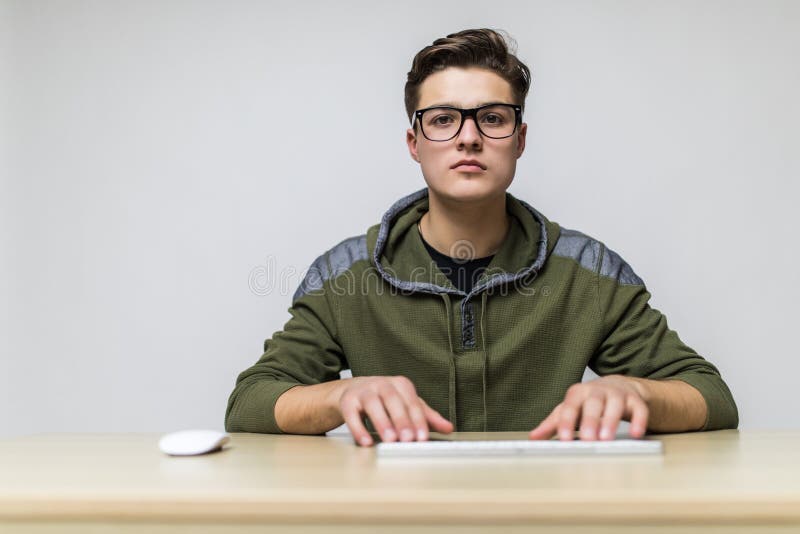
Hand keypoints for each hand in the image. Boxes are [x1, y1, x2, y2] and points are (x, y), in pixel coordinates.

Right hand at [337, 376, 452, 446]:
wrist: (353, 391)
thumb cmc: (385, 399)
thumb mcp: (407, 405)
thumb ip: (427, 416)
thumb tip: (449, 428)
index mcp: (400, 384)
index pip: (412, 402)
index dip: (418, 420)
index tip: (422, 437)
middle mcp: (382, 384)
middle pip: (393, 399)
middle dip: (401, 420)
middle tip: (407, 439)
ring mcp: (363, 391)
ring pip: (372, 404)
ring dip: (382, 422)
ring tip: (390, 440)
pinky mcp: (347, 401)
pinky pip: (351, 414)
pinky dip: (358, 428)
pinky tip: (366, 442)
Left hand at [528, 375, 648, 440]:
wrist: (618, 386)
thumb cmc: (588, 402)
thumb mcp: (570, 409)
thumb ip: (553, 423)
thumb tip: (533, 437)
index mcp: (577, 394)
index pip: (569, 406)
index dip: (566, 422)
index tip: (564, 438)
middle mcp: (597, 391)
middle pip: (592, 403)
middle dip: (590, 421)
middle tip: (588, 439)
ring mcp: (617, 394)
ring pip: (614, 405)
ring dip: (610, 421)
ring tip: (606, 439)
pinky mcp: (635, 400)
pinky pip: (639, 409)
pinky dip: (638, 421)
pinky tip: (635, 434)